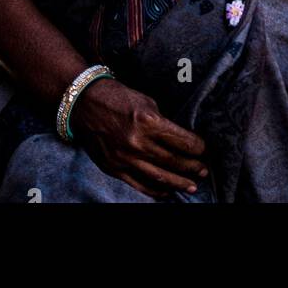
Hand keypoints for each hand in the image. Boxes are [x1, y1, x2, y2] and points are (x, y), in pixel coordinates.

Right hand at [69, 75, 209, 198]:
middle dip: (192, 166)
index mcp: (148, 121)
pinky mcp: (114, 168)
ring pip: (159, 177)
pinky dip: (156, 190)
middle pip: (173, 160)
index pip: (181, 140)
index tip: (204, 149)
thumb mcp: (145, 102)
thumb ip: (161, 122)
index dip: (197, 147)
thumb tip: (178, 139)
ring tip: (193, 185)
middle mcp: (137, 142)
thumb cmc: (117, 97)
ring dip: (179, 183)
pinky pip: (139, 184)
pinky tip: (167, 191)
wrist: (83, 103)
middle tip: (204, 170)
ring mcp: (125, 158)